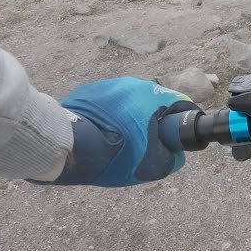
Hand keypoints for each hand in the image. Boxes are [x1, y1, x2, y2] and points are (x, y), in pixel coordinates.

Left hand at [43, 78, 197, 187]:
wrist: (68, 146)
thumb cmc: (116, 154)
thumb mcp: (153, 166)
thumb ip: (173, 157)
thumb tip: (175, 152)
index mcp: (156, 97)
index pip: (182, 104)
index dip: (183, 123)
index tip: (176, 137)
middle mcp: (135, 85)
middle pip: (155, 102)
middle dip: (155, 120)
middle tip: (147, 142)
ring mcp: (109, 85)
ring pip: (131, 101)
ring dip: (132, 117)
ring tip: (120, 139)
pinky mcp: (88, 90)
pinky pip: (108, 102)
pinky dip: (110, 115)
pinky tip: (102, 132)